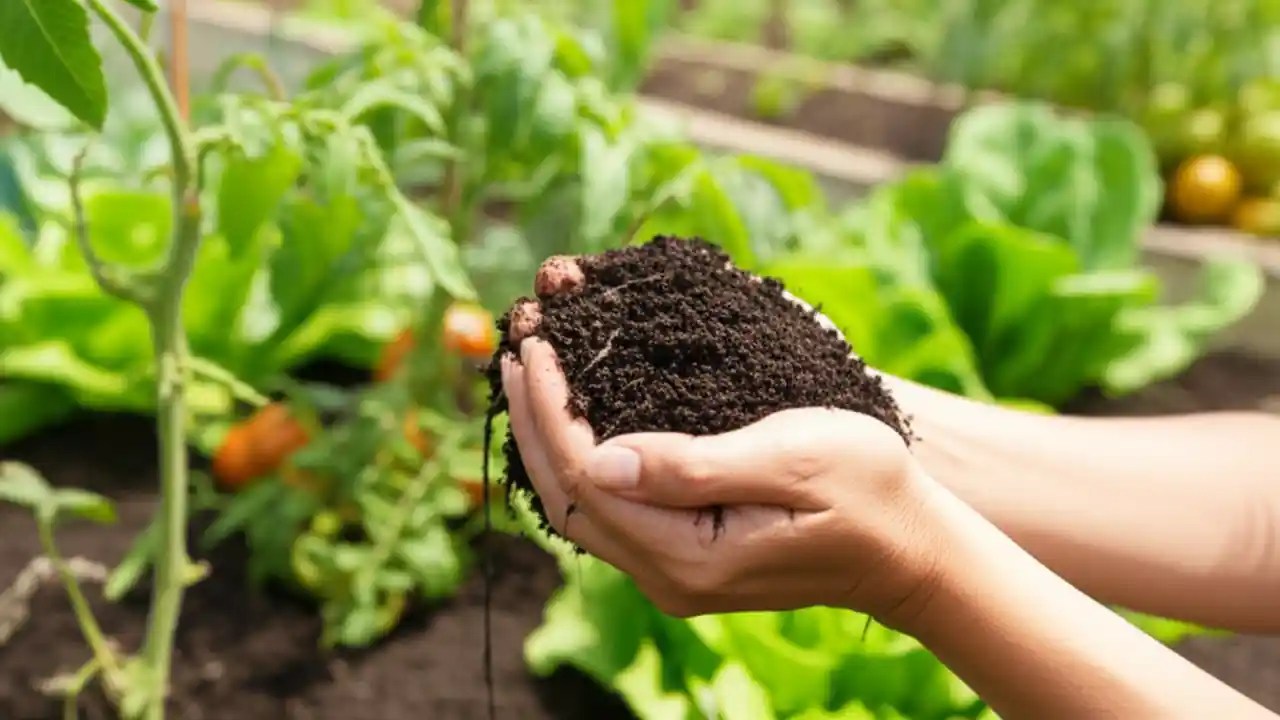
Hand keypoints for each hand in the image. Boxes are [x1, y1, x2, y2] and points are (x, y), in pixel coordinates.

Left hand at [497, 257, 953, 628]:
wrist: (908, 546)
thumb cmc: (864, 489)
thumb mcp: (787, 461)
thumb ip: (692, 466)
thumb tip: (599, 459)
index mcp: (688, 556)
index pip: (585, 477)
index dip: (551, 408)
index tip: (540, 344)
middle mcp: (668, 577)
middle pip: (567, 495)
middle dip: (533, 417)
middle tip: (518, 344)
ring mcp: (674, 573)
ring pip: (579, 506)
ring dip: (548, 437)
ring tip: (531, 372)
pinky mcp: (685, 558)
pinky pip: (608, 509)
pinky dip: (578, 458)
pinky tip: (573, 417)